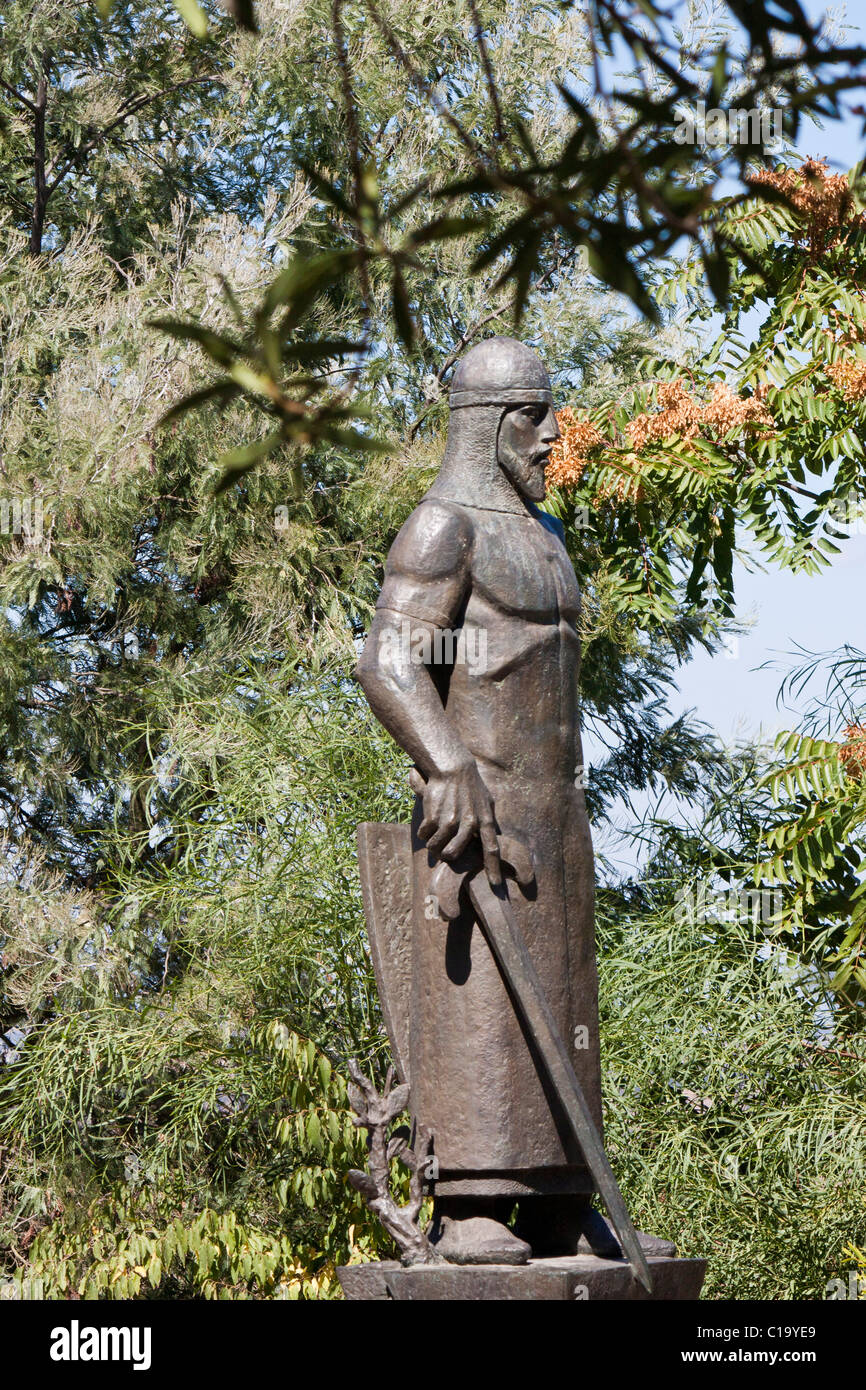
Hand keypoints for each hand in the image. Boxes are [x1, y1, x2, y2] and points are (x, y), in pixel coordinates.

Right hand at [409, 761, 501, 885]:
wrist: (453, 768)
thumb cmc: (471, 785)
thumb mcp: (487, 801)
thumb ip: (489, 819)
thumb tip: (493, 835)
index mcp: (485, 820)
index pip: (492, 849)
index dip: (493, 868)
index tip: (496, 885)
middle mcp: (469, 823)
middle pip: (453, 854)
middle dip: (445, 855)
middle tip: (442, 850)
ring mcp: (450, 821)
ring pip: (436, 848)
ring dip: (432, 844)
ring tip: (433, 834)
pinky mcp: (434, 816)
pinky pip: (425, 835)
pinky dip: (424, 832)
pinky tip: (427, 821)